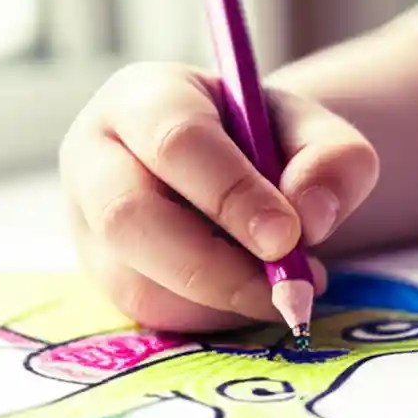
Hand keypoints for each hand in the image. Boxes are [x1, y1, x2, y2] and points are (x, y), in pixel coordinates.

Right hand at [60, 62, 377, 331]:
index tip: (288, 237)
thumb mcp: (308, 129)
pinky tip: (248, 298)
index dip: (231, 193)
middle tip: (286, 289)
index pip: (175, 141)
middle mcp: (94, 158)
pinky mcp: (101, 278)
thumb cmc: (259, 139)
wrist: (227, 168)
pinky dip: (210, 319)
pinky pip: (148, 315)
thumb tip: (311, 218)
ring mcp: (87, 225)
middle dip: (213, 265)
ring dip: (218, 300)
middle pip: (129, 217)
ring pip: (134, 280)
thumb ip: (330, 158)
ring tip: (280, 289)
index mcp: (141, 97)